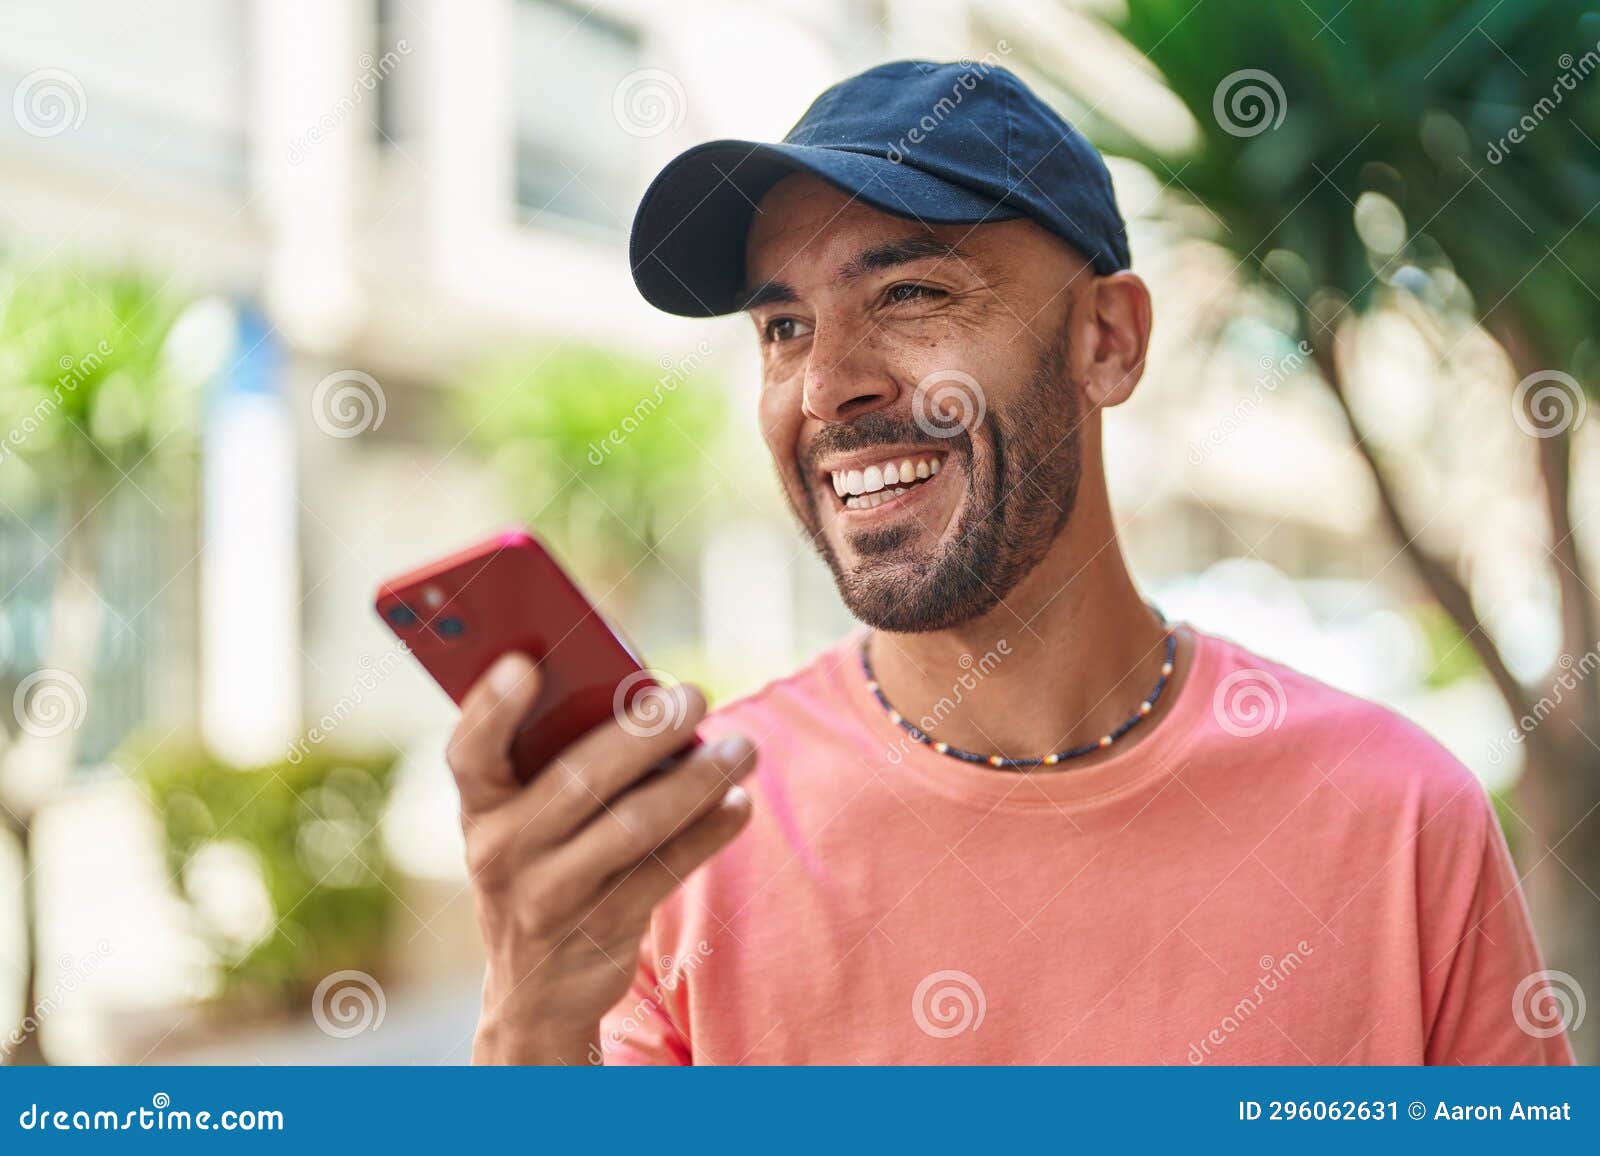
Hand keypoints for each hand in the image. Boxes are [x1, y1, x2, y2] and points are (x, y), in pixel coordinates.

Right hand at [446, 653, 753, 1063]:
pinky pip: (665, 870)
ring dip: (697, 782)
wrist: (533, 988)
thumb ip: (558, 761)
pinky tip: (738, 803)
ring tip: (742, 748)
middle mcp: (503, 850)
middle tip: (694, 696)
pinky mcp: (601, 929)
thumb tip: (647, 698)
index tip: (524, 663)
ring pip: (634, 826)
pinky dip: (709, 832)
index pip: (469, 750)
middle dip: (644, 732)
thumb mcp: (523, 818)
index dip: (491, 707)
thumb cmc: (541, 863)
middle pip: (579, 779)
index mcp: (479, 805)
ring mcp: (550, 896)